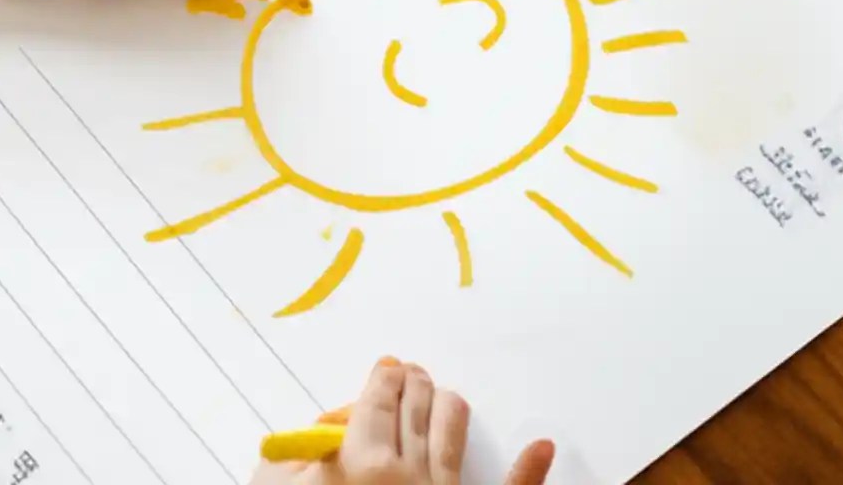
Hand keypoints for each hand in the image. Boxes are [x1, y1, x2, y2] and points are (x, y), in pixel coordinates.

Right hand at [250, 359, 554, 484]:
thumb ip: (299, 456)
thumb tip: (331, 433)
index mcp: (363, 463)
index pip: (376, 402)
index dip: (381, 379)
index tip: (386, 368)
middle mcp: (409, 474)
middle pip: (415, 409)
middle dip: (411, 385)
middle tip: (409, 372)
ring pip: (451, 431)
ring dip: (446, 405)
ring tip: (441, 394)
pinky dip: (527, 472)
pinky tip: (543, 447)